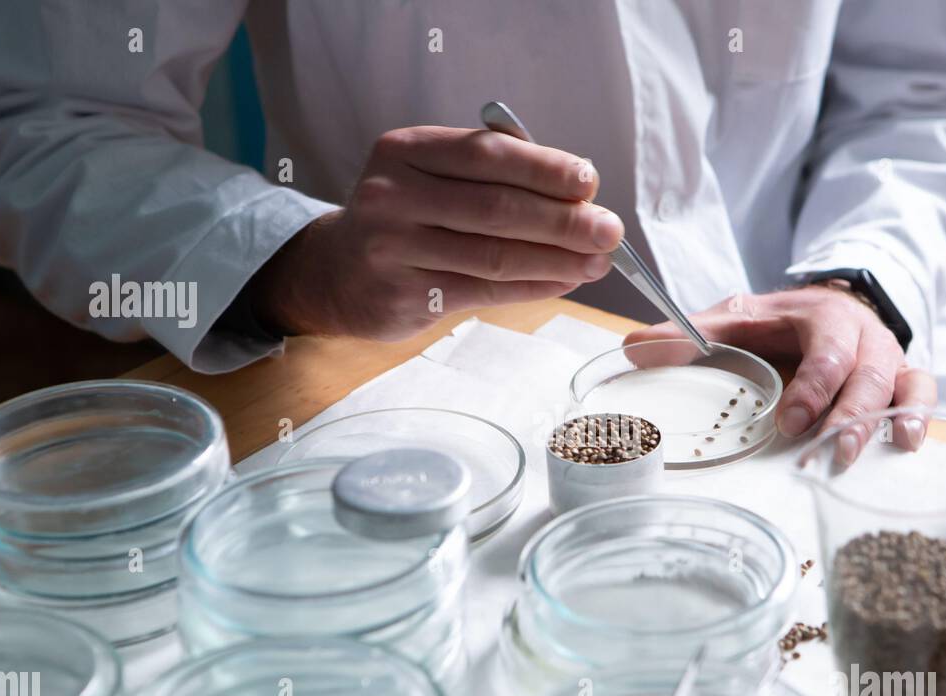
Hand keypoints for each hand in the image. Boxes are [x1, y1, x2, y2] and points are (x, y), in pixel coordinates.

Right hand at [249, 126, 624, 338]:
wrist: (336, 273)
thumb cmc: (404, 218)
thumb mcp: (430, 177)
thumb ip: (490, 176)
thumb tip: (577, 194)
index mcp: (406, 151)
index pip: (486, 154)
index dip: (543, 168)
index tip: (589, 181)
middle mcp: (393, 195)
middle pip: (496, 208)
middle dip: (562, 220)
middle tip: (608, 230)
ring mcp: (393, 248)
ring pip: (493, 255)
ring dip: (556, 259)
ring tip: (597, 261)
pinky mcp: (404, 295)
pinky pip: (482, 290)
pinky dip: (531, 286)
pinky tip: (563, 281)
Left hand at [623, 286, 936, 461]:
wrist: (831, 303)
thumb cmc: (780, 321)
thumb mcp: (736, 319)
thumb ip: (689, 336)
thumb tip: (632, 347)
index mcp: (823, 317)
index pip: (826, 348)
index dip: (813, 384)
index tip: (790, 421)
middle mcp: (864, 336)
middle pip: (867, 374)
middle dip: (849, 414)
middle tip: (825, 452)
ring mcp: (888, 357)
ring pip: (900, 385)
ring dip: (884, 423)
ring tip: (861, 458)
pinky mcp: (903, 377)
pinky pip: (922, 393)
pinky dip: (920, 415)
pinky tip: (908, 445)